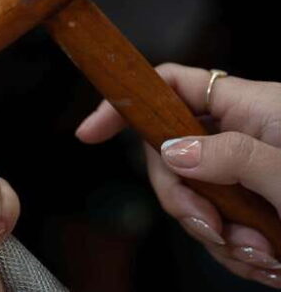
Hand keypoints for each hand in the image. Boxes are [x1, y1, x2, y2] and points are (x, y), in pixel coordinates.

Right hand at [76, 63, 280, 288]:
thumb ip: (229, 156)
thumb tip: (171, 151)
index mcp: (248, 106)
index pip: (167, 84)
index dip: (124, 100)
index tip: (89, 133)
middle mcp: (241, 137)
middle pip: (171, 156)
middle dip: (186, 201)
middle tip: (217, 230)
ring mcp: (247, 176)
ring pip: (195, 201)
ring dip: (221, 239)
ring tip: (267, 258)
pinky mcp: (258, 211)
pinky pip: (222, 232)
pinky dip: (241, 257)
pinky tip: (274, 266)